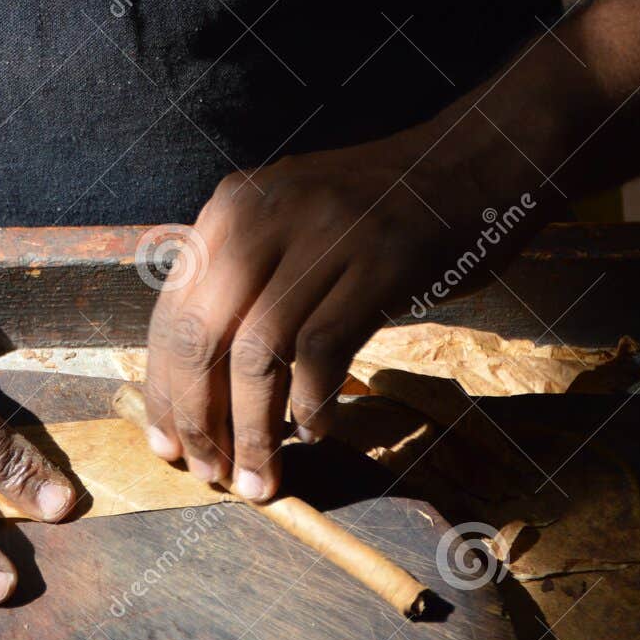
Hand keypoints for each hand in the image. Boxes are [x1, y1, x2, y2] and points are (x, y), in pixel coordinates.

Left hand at [142, 134, 545, 500]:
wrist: (474, 161)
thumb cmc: (378, 212)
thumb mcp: (291, 226)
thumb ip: (244, 283)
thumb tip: (198, 387)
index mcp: (232, 210)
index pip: (171, 314)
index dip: (165, 391)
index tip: (167, 447)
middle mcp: (264, 215)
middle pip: (201, 336)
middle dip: (197, 419)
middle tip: (211, 474)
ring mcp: (323, 235)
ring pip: (257, 352)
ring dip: (253, 431)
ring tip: (259, 477)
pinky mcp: (380, 261)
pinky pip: (323, 350)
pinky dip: (312, 402)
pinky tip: (316, 430)